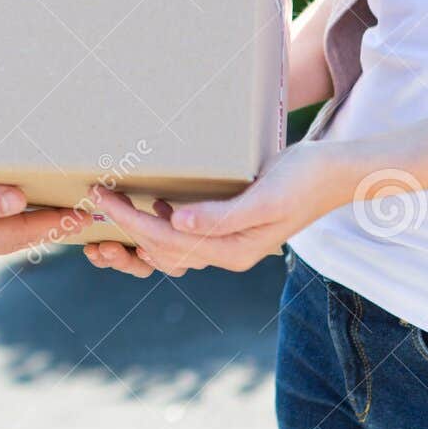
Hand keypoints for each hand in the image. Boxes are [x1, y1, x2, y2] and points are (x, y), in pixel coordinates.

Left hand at [83, 142, 359, 276]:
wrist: (336, 174)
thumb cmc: (303, 180)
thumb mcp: (265, 197)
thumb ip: (223, 215)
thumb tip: (177, 223)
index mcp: (231, 250)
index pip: (164, 238)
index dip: (128, 218)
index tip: (100, 194)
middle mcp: (225, 253)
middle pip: (160, 249)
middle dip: (122, 230)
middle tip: (91, 202)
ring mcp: (226, 244)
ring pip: (168, 249)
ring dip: (134, 236)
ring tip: (105, 218)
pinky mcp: (228, 230)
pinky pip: (183, 237)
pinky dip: (159, 227)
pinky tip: (152, 205)